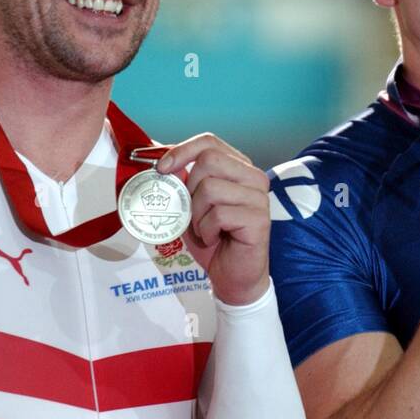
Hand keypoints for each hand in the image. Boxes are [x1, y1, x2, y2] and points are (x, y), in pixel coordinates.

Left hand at [157, 134, 271, 305]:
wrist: (233, 276)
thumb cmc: (214, 239)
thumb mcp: (191, 207)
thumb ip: (181, 184)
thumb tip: (164, 164)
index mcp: (238, 168)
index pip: (210, 142)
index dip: (182, 150)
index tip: (161, 169)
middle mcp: (253, 177)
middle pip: (208, 160)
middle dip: (190, 189)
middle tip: (194, 213)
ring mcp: (258, 197)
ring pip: (210, 188)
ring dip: (197, 215)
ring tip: (206, 229)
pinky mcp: (259, 219)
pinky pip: (218, 214)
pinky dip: (207, 230)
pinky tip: (215, 238)